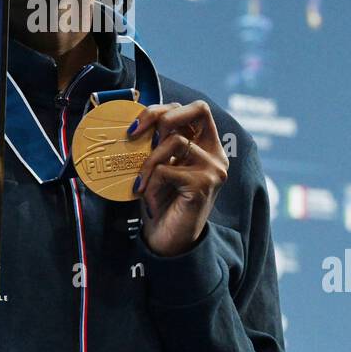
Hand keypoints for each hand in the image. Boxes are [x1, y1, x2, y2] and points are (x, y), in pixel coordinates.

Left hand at [127, 101, 228, 256]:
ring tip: (141, 185)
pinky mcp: (204, 184)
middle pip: (198, 109)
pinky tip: (152, 202)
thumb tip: (135, 121)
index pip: (194, 109)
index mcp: (207, 145)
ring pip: (174, 141)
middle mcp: (216, 154)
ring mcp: (213, 169)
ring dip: (148, 163)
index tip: (135, 127)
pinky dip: (152, 184)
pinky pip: (167, 170)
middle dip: (160, 116)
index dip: (163, 110)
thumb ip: (159, 144)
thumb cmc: (163, 201)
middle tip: (135, 136)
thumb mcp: (161, 166)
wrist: (169, 242)